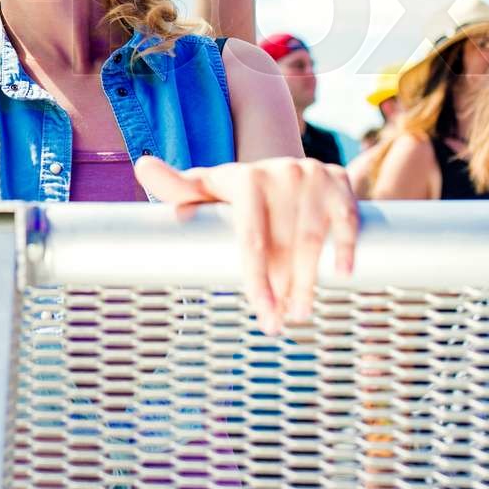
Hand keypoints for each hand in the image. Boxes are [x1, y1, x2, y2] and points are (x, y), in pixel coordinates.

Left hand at [135, 155, 357, 335]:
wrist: (280, 171)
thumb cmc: (237, 195)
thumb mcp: (207, 190)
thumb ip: (177, 187)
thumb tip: (142, 166)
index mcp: (245, 177)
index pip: (250, 237)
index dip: (256, 278)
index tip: (261, 310)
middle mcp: (281, 172)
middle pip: (284, 244)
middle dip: (282, 288)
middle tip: (279, 322)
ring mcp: (312, 176)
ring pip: (314, 239)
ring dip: (310, 281)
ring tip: (300, 312)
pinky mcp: (339, 181)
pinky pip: (346, 220)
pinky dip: (346, 248)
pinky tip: (343, 276)